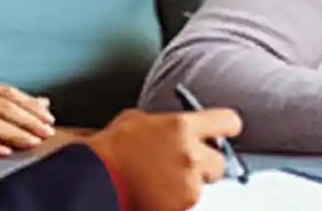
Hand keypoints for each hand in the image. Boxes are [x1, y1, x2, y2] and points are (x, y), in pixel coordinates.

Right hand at [0, 76, 55, 182]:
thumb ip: (4, 104)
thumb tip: (44, 102)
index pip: (7, 93)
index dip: (30, 106)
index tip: (49, 119)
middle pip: (1, 107)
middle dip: (28, 121)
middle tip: (46, 133)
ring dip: (14, 134)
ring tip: (32, 143)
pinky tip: (4, 153)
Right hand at [86, 108, 242, 210]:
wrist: (92, 179)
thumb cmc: (110, 149)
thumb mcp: (138, 120)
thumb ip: (166, 122)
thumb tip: (178, 126)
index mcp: (183, 126)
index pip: (229, 122)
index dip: (225, 128)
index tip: (221, 132)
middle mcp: (191, 154)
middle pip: (220, 161)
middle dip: (206, 164)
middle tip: (185, 165)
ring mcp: (187, 183)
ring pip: (202, 185)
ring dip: (188, 183)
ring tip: (161, 181)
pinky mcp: (180, 206)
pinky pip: (186, 202)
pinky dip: (175, 200)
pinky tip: (155, 193)